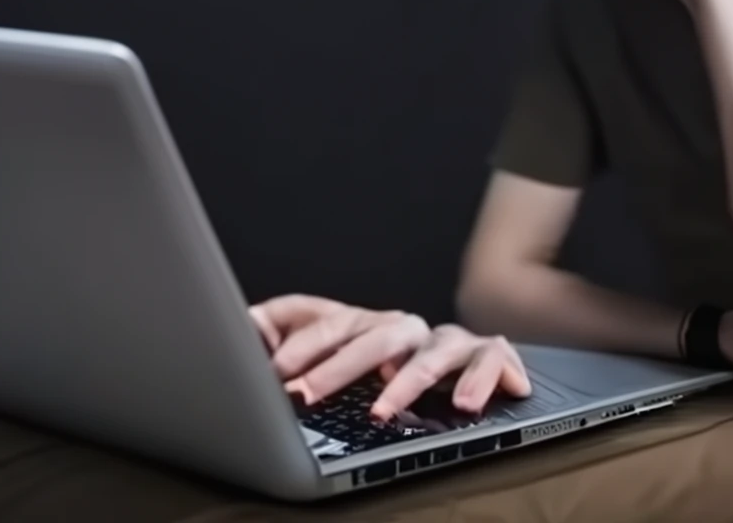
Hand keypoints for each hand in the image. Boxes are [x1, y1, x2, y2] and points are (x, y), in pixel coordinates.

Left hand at [249, 293, 531, 419]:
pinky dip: (478, 379)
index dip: (299, 342)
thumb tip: (244, 332)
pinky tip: (464, 404)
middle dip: (337, 367)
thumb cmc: (398, 368)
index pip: (327, 320)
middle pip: (371, 335)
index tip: (272, 373)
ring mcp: (447, 340)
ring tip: (383, 411)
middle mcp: (403, 328)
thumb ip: (295, 350)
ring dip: (408, 380)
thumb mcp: (342, 362)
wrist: (476, 370)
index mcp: (363, 324)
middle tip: (308, 394)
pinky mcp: (489, 355)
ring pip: (429, 350)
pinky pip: (487, 359)